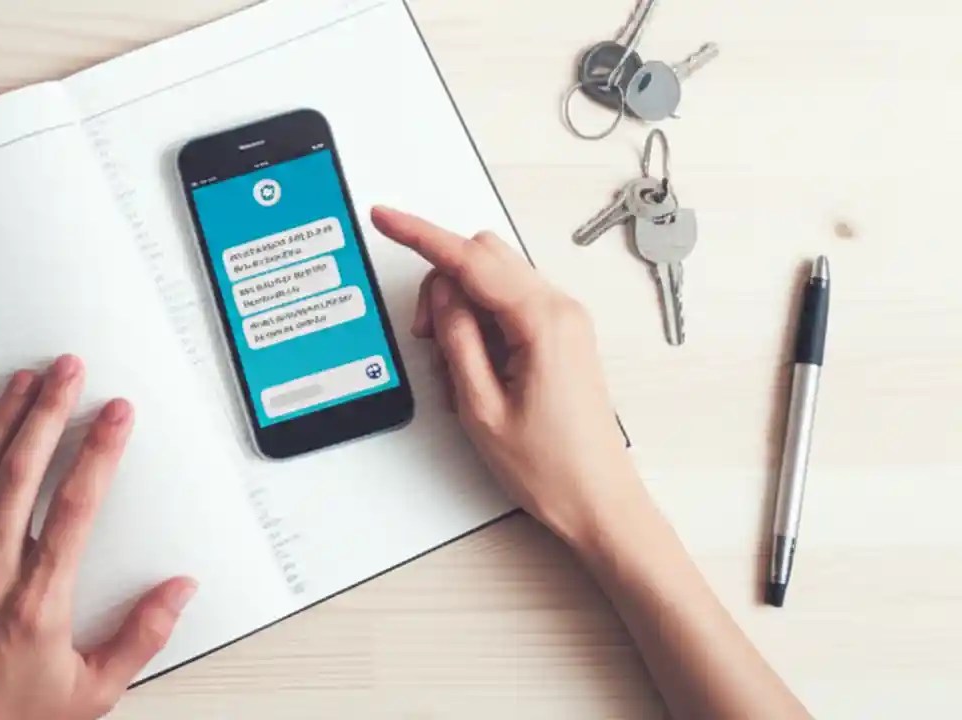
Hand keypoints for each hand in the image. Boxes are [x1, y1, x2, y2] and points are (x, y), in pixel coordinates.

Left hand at [0, 355, 195, 719]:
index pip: (75, 507)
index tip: (116, 414)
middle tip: (66, 371)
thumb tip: (179, 589)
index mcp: (38, 603)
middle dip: (48, 413)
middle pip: (20, 475)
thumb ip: (141, 636)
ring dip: (1, 423)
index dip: (99, 452)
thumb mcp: (93, 692)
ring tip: (21, 381)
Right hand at [371, 206, 643, 544]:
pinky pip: (508, 304)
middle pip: (483, 257)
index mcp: (543, 321)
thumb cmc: (550, 468)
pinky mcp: (560, 336)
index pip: (469, 259)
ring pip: (493, 279)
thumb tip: (441, 293)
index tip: (387, 218)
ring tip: (452, 365)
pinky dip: (480, 322)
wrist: (598, 501)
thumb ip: (456, 339)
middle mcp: (560, 310)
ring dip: (460, 306)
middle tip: (426, 338)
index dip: (420, 234)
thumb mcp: (480, 406)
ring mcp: (563, 321)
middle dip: (441, 284)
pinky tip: (472, 367)